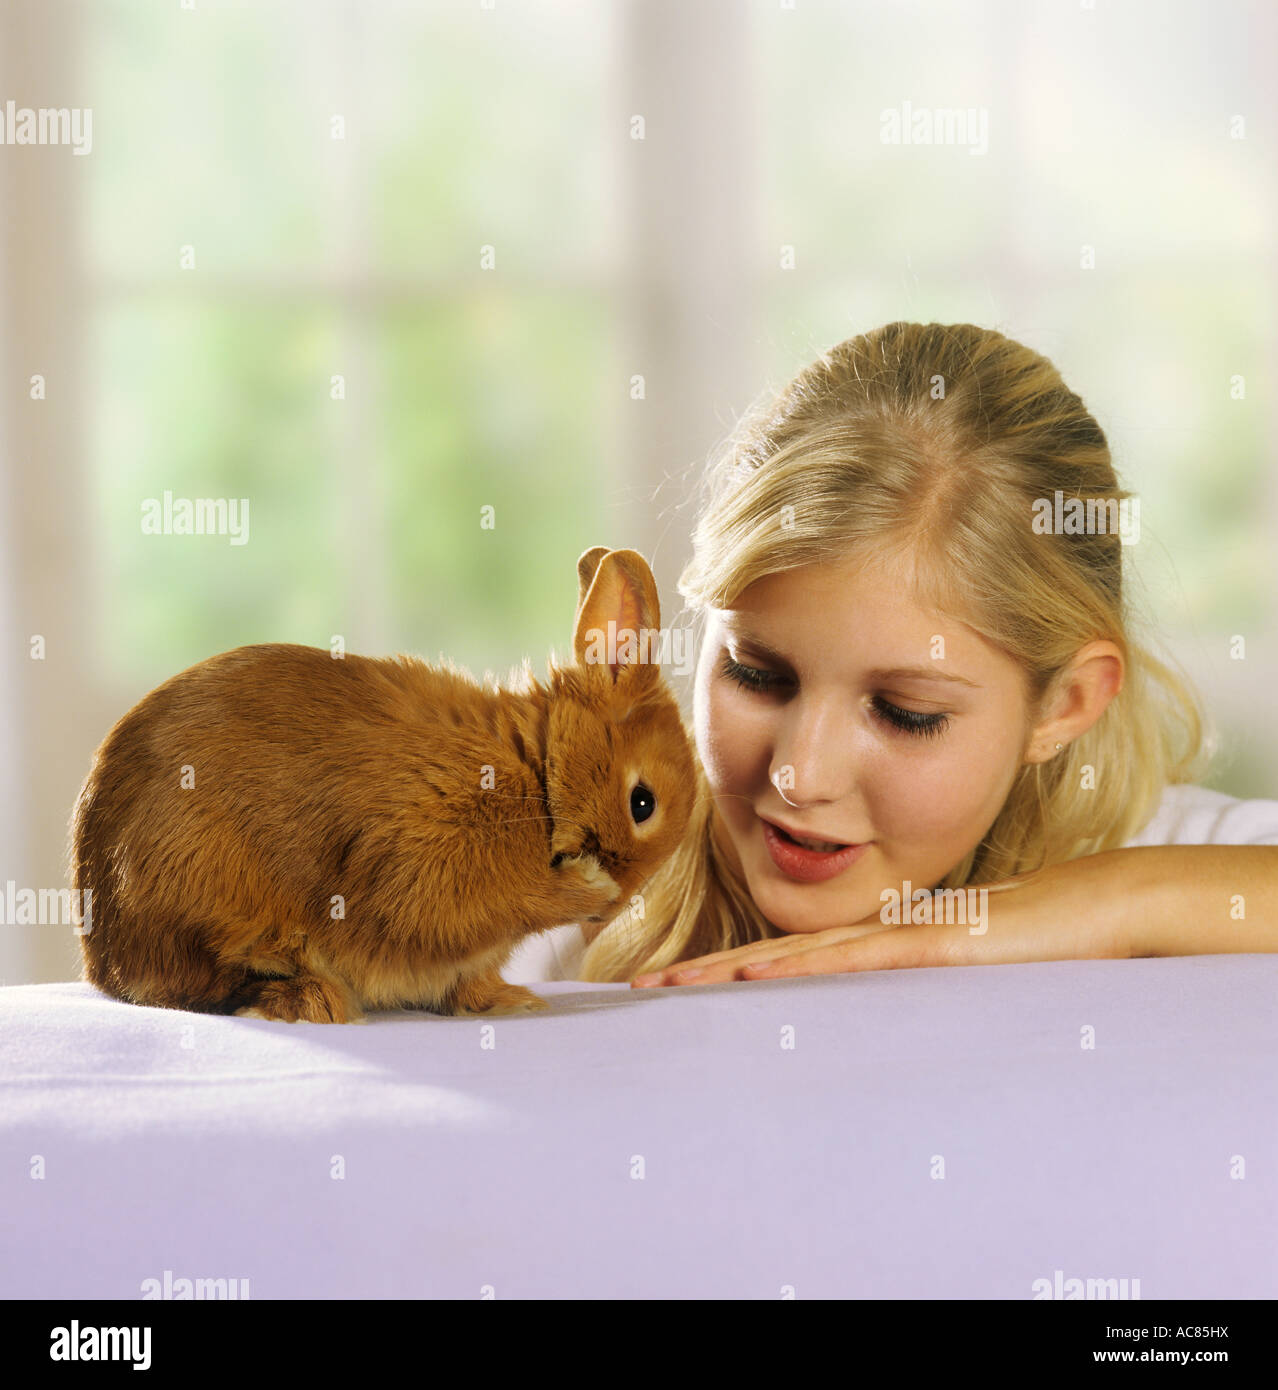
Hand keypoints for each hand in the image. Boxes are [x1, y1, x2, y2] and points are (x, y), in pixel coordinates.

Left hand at [630, 854, 1136, 987]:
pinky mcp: (931, 946)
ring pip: (795, 958)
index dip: (730, 973)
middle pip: (772, 956)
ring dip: (729, 973)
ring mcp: (899, 935)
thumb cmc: (1036, 940)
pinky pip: (854, 960)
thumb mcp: (962, 973)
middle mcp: (874, 932)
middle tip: (641, 991)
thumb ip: (918, 983)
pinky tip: (755, 976)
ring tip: (671, 987)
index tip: (676, 990)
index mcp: (877, 940)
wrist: (1099, 906)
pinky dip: (800, 969)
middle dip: (705, 975)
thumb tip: (880, 1008)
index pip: (787, 961)